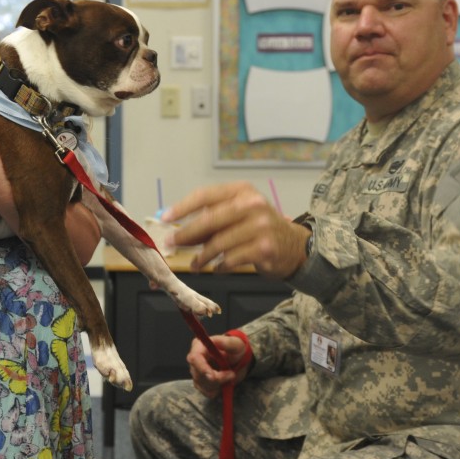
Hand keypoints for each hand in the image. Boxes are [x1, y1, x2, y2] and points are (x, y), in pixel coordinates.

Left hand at [162, 181, 308, 278]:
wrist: (294, 246)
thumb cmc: (259, 228)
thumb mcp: (238, 214)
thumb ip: (212, 219)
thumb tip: (179, 229)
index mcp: (242, 191)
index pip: (205, 195)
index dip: (182, 207)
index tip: (165, 217)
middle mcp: (252, 205)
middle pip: (209, 220)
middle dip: (186, 234)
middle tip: (172, 244)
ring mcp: (260, 226)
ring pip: (218, 243)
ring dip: (202, 256)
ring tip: (196, 264)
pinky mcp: (264, 248)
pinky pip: (231, 260)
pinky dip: (219, 266)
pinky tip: (217, 268)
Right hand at [186, 334, 251, 398]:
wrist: (238, 360)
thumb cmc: (235, 349)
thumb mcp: (235, 344)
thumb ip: (226, 342)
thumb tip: (216, 341)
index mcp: (199, 347)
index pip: (194, 358)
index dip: (201, 368)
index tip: (213, 376)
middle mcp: (195, 360)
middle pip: (198, 374)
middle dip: (216, 378)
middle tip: (231, 374)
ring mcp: (197, 373)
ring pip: (203, 385)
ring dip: (219, 384)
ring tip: (231, 375)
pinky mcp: (201, 383)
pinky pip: (206, 392)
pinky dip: (218, 390)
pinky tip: (225, 382)